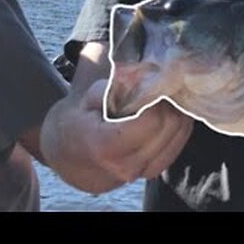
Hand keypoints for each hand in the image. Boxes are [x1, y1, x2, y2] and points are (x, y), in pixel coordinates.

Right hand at [40, 77, 193, 193]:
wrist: (64, 157)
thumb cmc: (75, 121)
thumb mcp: (85, 94)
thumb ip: (114, 82)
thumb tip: (143, 69)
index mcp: (104, 146)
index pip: (153, 120)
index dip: (156, 98)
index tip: (150, 83)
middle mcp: (124, 166)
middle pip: (170, 126)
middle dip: (168, 103)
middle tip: (159, 88)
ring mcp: (138, 174)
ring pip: (178, 136)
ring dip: (175, 114)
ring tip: (160, 100)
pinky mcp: (149, 174)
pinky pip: (176, 147)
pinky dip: (175, 129)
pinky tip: (163, 115)